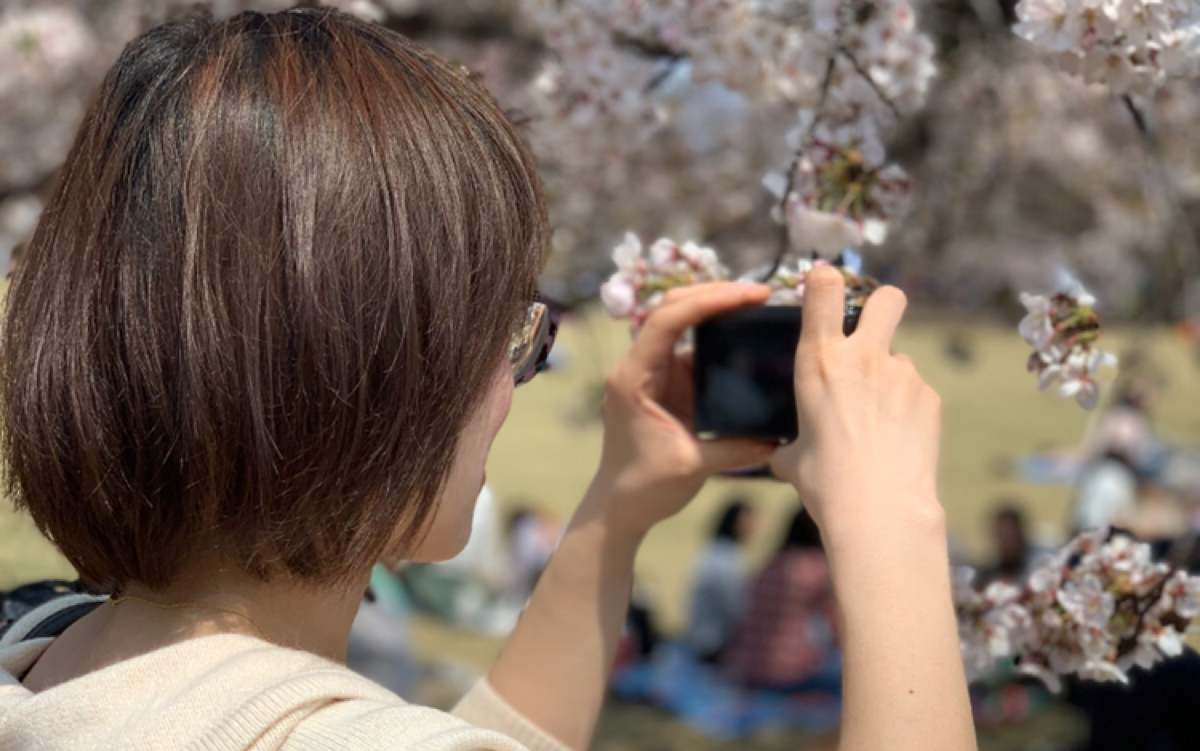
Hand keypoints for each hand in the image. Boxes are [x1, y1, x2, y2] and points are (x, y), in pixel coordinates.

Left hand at [590, 283, 777, 535]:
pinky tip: (744, 331)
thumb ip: (735, 448)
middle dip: (713, 293)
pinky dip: (716, 334)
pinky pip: (690, 347)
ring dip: (715, 308)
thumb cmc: (644, 486)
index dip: (707, 301)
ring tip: (756, 303)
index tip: (748, 295)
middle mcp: (638, 366)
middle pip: (672, 308)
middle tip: (759, 292)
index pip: (666, 320)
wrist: (620, 506)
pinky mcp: (666, 383)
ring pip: (680, 322)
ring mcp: (652, 372)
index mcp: (633, 378)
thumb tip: (778, 437)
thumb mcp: (692, 466)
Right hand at [770, 265, 942, 540]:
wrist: (878, 508)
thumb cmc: (824, 482)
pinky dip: (906, 411)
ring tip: (879, 425)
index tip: (824, 290)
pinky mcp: (930, 397)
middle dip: (882, 305)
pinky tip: (898, 442)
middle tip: (872, 332)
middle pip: (887, 298)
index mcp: (819, 360)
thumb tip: (785, 453)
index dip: (826, 281)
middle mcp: (863, 356)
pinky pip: (915, 393)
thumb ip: (790, 441)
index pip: (825, 287)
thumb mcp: (791, 457)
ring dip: (889, 380)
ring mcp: (903, 374)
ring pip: (899, 359)